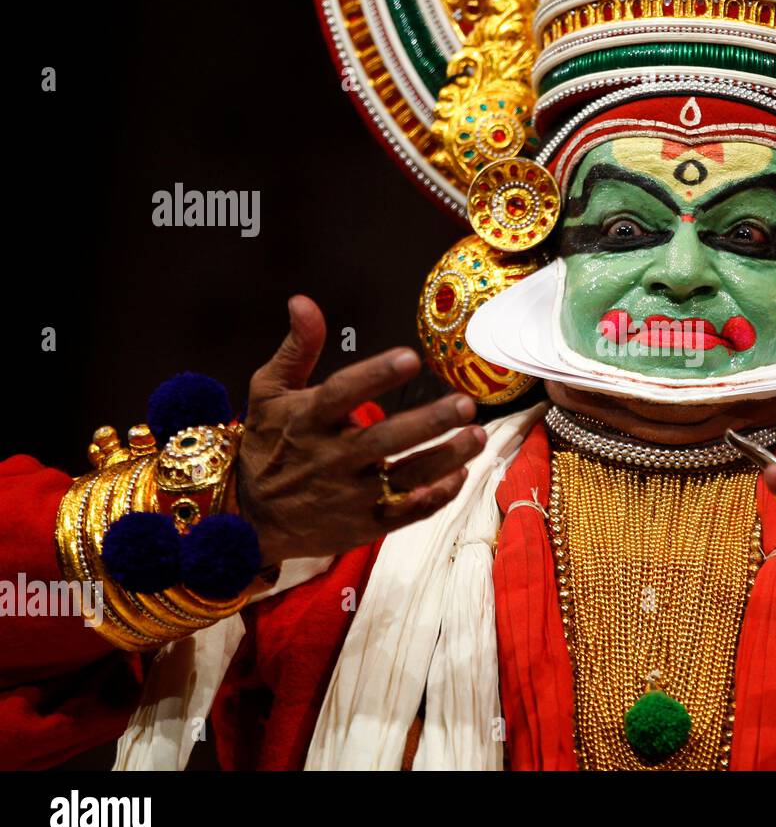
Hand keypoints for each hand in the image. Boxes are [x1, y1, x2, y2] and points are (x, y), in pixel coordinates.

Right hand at [237, 296, 486, 565]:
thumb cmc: (267, 442)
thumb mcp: (270, 391)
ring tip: (478, 436)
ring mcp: (348, 495)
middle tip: (465, 404)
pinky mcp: (362, 525)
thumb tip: (303, 301)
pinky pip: (406, 513)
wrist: (247, 516)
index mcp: (307, 419)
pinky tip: (461, 475)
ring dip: (446, 458)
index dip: (375, 375)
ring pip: (405, 477)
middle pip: (385, 440)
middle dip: (428, 423)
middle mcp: (330, 457)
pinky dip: (436, 497)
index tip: (411, 357)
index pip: (342, 393)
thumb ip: (297, 348)